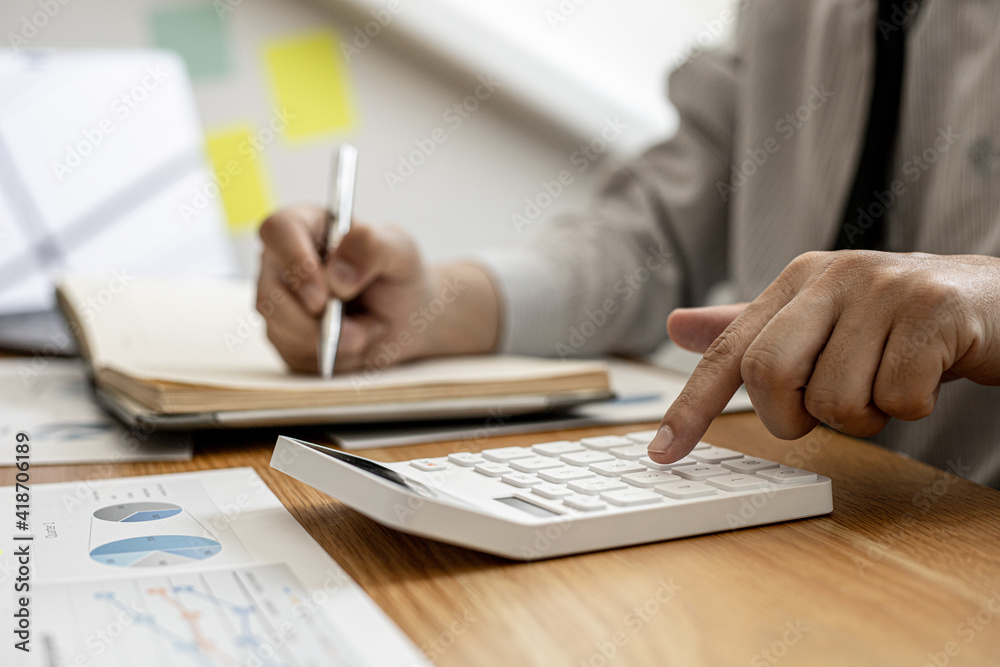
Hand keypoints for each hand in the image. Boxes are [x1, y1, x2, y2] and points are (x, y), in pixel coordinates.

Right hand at [257, 206, 500, 373]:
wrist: (407, 318)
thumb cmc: (398, 275)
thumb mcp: (400, 251)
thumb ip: (371, 248)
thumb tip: (337, 276)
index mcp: (305, 226)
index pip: (278, 230)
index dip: (294, 261)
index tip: (323, 295)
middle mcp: (283, 262)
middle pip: (270, 291)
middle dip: (313, 321)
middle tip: (355, 332)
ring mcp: (280, 302)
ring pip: (280, 327)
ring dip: (330, 340)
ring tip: (367, 331)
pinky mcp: (285, 338)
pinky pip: (295, 355)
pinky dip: (332, 356)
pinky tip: (356, 344)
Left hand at [648, 251, 999, 461]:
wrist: (997, 303)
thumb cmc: (901, 322)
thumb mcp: (823, 320)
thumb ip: (753, 328)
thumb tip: (677, 326)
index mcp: (798, 280)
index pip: (729, 351)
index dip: (692, 406)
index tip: (663, 454)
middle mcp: (834, 276)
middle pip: (769, 375)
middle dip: (795, 416)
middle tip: (829, 410)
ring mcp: (885, 289)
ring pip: (835, 397)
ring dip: (864, 416)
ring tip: (890, 383)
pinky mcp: (934, 311)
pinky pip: (896, 399)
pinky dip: (910, 408)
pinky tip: (927, 378)